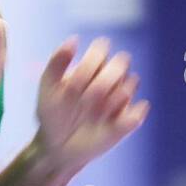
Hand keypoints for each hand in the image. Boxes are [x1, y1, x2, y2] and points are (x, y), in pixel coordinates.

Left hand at [35, 36, 149, 176]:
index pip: (101, 51)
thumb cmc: (53, 114)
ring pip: (129, 86)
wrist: (56, 146)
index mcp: (93, 66)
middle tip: (85, 100)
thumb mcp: (48, 89)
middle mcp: (111, 78)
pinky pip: (137, 113)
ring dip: (109, 101)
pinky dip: (124, 118)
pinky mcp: (129, 120)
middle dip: (102, 81)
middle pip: (121, 63)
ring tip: (92, 115)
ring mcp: (122, 99)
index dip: (89, 66)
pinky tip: (107, 124)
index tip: (72, 84)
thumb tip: (74, 39)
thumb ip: (57, 63)